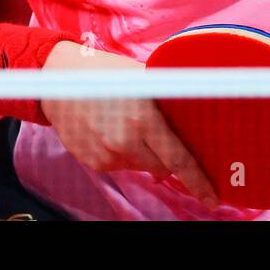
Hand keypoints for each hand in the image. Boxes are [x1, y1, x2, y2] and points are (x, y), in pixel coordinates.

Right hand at [40, 41, 219, 207]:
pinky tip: (110, 129)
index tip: (213, 198)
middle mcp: (124, 143)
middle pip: (161, 167)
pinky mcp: (92, 162)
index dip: (198, 181)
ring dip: (142, 153)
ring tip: (126, 123)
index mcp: (142, 120)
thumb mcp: (142, 77)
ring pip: (140, 165)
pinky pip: (119, 165)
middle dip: (168, 158)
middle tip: (162, 138)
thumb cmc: (104, 71)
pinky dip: (122, 153)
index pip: (178, 160)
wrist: (57, 78)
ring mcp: (106, 155)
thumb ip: (167, 99)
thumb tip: (196, 114)